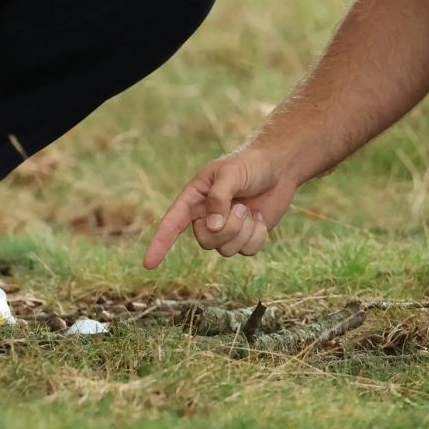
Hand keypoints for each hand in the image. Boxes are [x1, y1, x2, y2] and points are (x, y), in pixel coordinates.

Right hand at [143, 147, 300, 268]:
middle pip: (205, 242)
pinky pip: (247, 251)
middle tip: (242, 207)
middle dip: (227, 229)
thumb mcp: (230, 173)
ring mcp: (227, 229)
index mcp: (195, 198)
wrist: (279, 166)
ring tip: (250, 209)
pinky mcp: (246, 236)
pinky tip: (261, 218)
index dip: (159, 244)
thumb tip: (211, 227)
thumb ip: (218, 198)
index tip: (149, 264)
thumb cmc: (251, 164)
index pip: (172, 223)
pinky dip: (258, 235)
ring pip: (227, 250)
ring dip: (244, 231)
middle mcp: (207, 216)